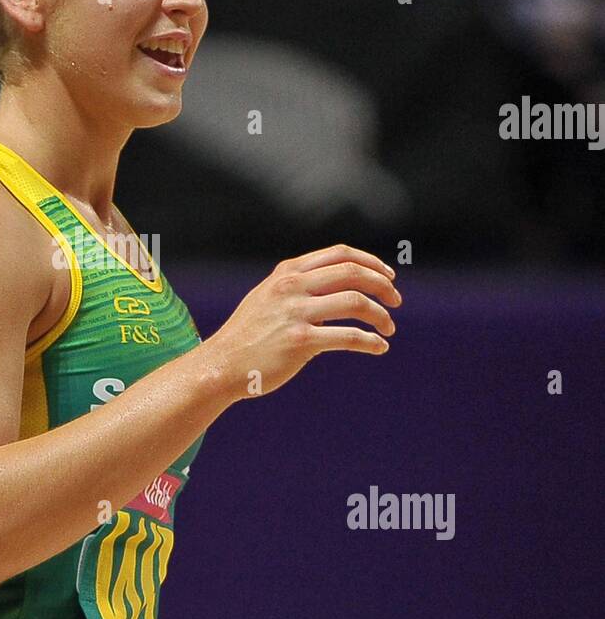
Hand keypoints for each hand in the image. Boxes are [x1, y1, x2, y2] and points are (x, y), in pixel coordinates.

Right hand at [206, 242, 400, 402]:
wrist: (222, 365)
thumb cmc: (248, 334)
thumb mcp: (268, 296)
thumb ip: (298, 285)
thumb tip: (338, 286)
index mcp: (288, 272)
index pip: (340, 254)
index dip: (371, 262)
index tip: (388, 276)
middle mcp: (292, 287)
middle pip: (353, 273)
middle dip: (383, 286)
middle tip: (396, 301)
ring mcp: (296, 313)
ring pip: (356, 302)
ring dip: (381, 315)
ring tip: (389, 328)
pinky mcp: (300, 342)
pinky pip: (348, 337)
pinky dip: (370, 341)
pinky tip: (379, 347)